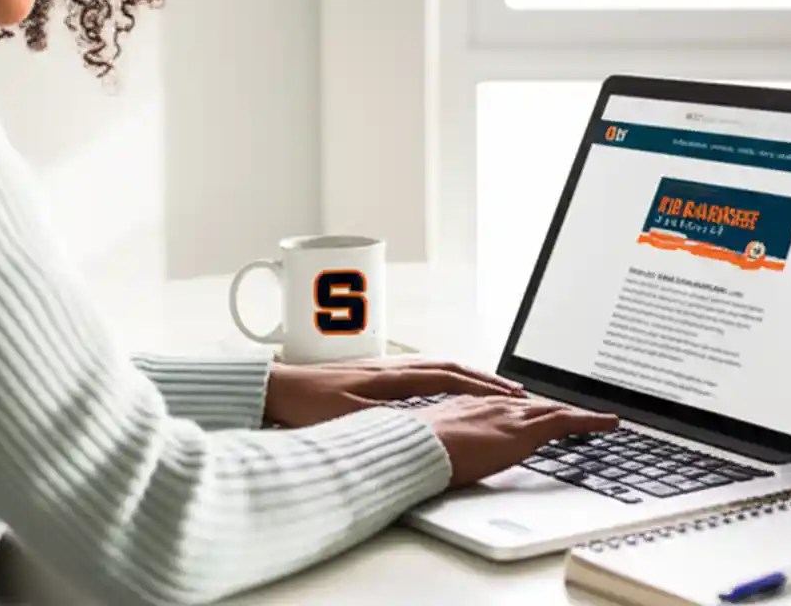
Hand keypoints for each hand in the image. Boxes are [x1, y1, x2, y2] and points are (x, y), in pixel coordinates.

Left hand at [263, 359, 525, 427]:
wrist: (274, 386)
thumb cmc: (306, 404)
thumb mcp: (348, 418)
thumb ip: (385, 420)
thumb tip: (421, 424)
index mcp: (393, 377)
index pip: (450, 379)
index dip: (484, 388)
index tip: (513, 398)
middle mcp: (394, 367)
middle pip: (452, 368)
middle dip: (486, 379)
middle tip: (516, 392)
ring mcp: (385, 367)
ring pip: (439, 367)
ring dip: (469, 376)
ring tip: (492, 387)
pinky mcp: (374, 374)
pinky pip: (424, 371)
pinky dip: (447, 377)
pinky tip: (449, 387)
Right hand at [413, 395, 619, 486]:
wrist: (415, 447)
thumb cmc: (415, 450)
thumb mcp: (434, 446)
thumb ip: (448, 447)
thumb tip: (445, 459)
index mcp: (473, 406)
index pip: (512, 407)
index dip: (531, 410)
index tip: (542, 412)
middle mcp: (496, 405)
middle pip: (538, 406)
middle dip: (560, 410)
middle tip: (581, 414)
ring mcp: (511, 416)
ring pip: (556, 411)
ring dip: (581, 415)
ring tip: (603, 419)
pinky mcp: (524, 431)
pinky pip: (566, 422)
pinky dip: (590, 421)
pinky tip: (609, 424)